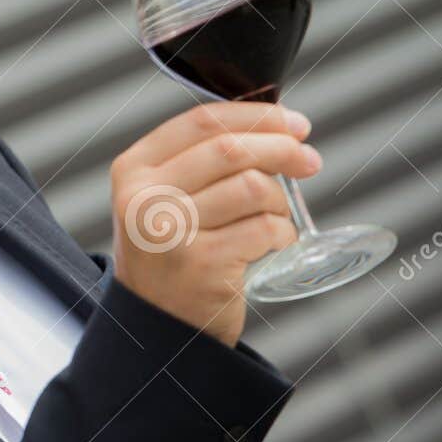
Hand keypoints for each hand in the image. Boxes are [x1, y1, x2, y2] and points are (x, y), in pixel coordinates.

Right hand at [109, 101, 320, 347]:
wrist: (156, 325)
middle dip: (282, 149)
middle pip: (230, 149)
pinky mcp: (202, 265)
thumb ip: (198, 161)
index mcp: (132, 170)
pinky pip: (265, 230)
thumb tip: (276, 127)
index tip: (293, 123)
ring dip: (281, 201)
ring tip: (277, 217)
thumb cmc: (171, 254)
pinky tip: (275, 243)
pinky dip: (283, 233)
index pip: (201, 121)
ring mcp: (170, 232)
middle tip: (309, 161)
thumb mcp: (162, 199)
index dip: (256, 115)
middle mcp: (144, 197)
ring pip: (253, 188)